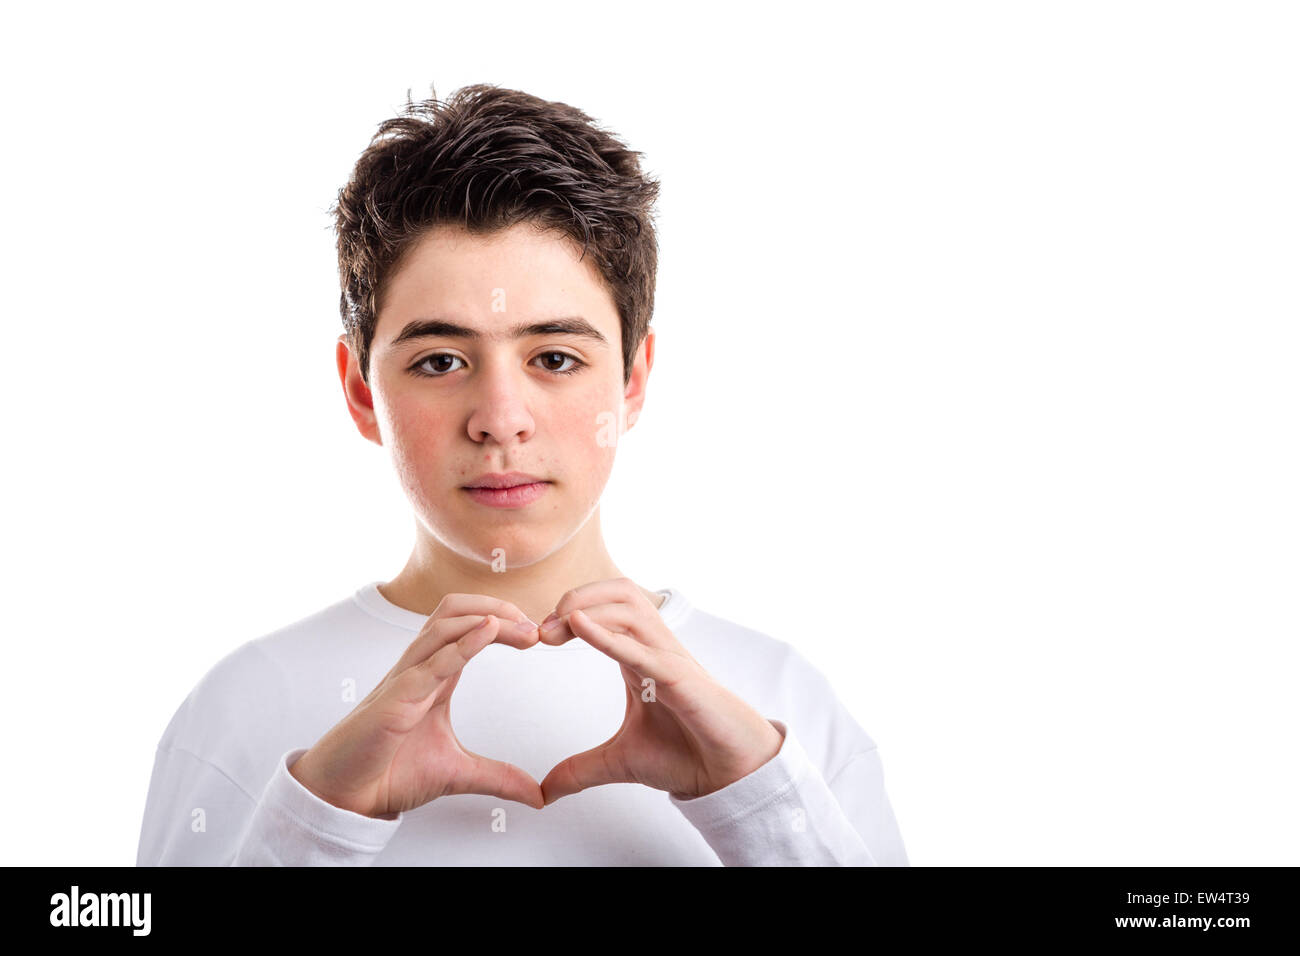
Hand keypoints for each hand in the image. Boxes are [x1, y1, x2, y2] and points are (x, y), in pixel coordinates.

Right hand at [289, 593, 544, 817]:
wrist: (347, 797)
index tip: (535, 636)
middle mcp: (419, 669)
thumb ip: (498, 777)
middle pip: (455, 611)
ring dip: (485, 617)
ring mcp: (405, 680)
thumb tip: (537, 796)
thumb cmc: (389, 772)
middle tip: (535, 625)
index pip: (467, 626)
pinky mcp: (395, 700)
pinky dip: (462, 644)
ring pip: (441, 626)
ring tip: (521, 626)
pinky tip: (488, 632)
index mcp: (434, 676)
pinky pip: (430, 663)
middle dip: (497, 607)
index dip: (502, 621)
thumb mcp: (458, 773)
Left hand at [536, 578, 784, 804]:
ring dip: (590, 607)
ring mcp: (669, 659)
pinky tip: (580, 626)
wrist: (728, 775)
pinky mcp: (681, 679)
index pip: (606, 608)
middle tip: (544, 629)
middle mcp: (655, 648)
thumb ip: (580, 770)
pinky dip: (608, 635)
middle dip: (578, 596)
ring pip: (631, 607)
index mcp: (640, 656)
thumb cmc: (686, 754)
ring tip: (559, 625)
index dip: (569, 612)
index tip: (539, 636)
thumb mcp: (619, 761)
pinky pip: (642, 648)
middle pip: (619, 592)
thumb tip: (544, 792)